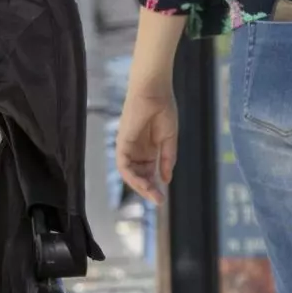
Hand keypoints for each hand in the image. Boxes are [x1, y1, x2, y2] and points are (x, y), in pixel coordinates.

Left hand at [115, 78, 179, 206]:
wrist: (155, 92)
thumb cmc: (163, 110)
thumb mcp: (168, 139)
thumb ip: (166, 159)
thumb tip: (166, 180)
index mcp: (148, 149)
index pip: (148, 172)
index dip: (154, 185)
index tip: (162, 197)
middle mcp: (136, 150)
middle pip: (139, 176)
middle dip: (148, 189)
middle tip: (159, 200)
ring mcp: (128, 147)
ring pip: (130, 174)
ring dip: (140, 186)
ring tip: (153, 195)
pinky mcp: (122, 143)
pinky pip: (124, 165)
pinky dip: (132, 176)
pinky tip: (144, 183)